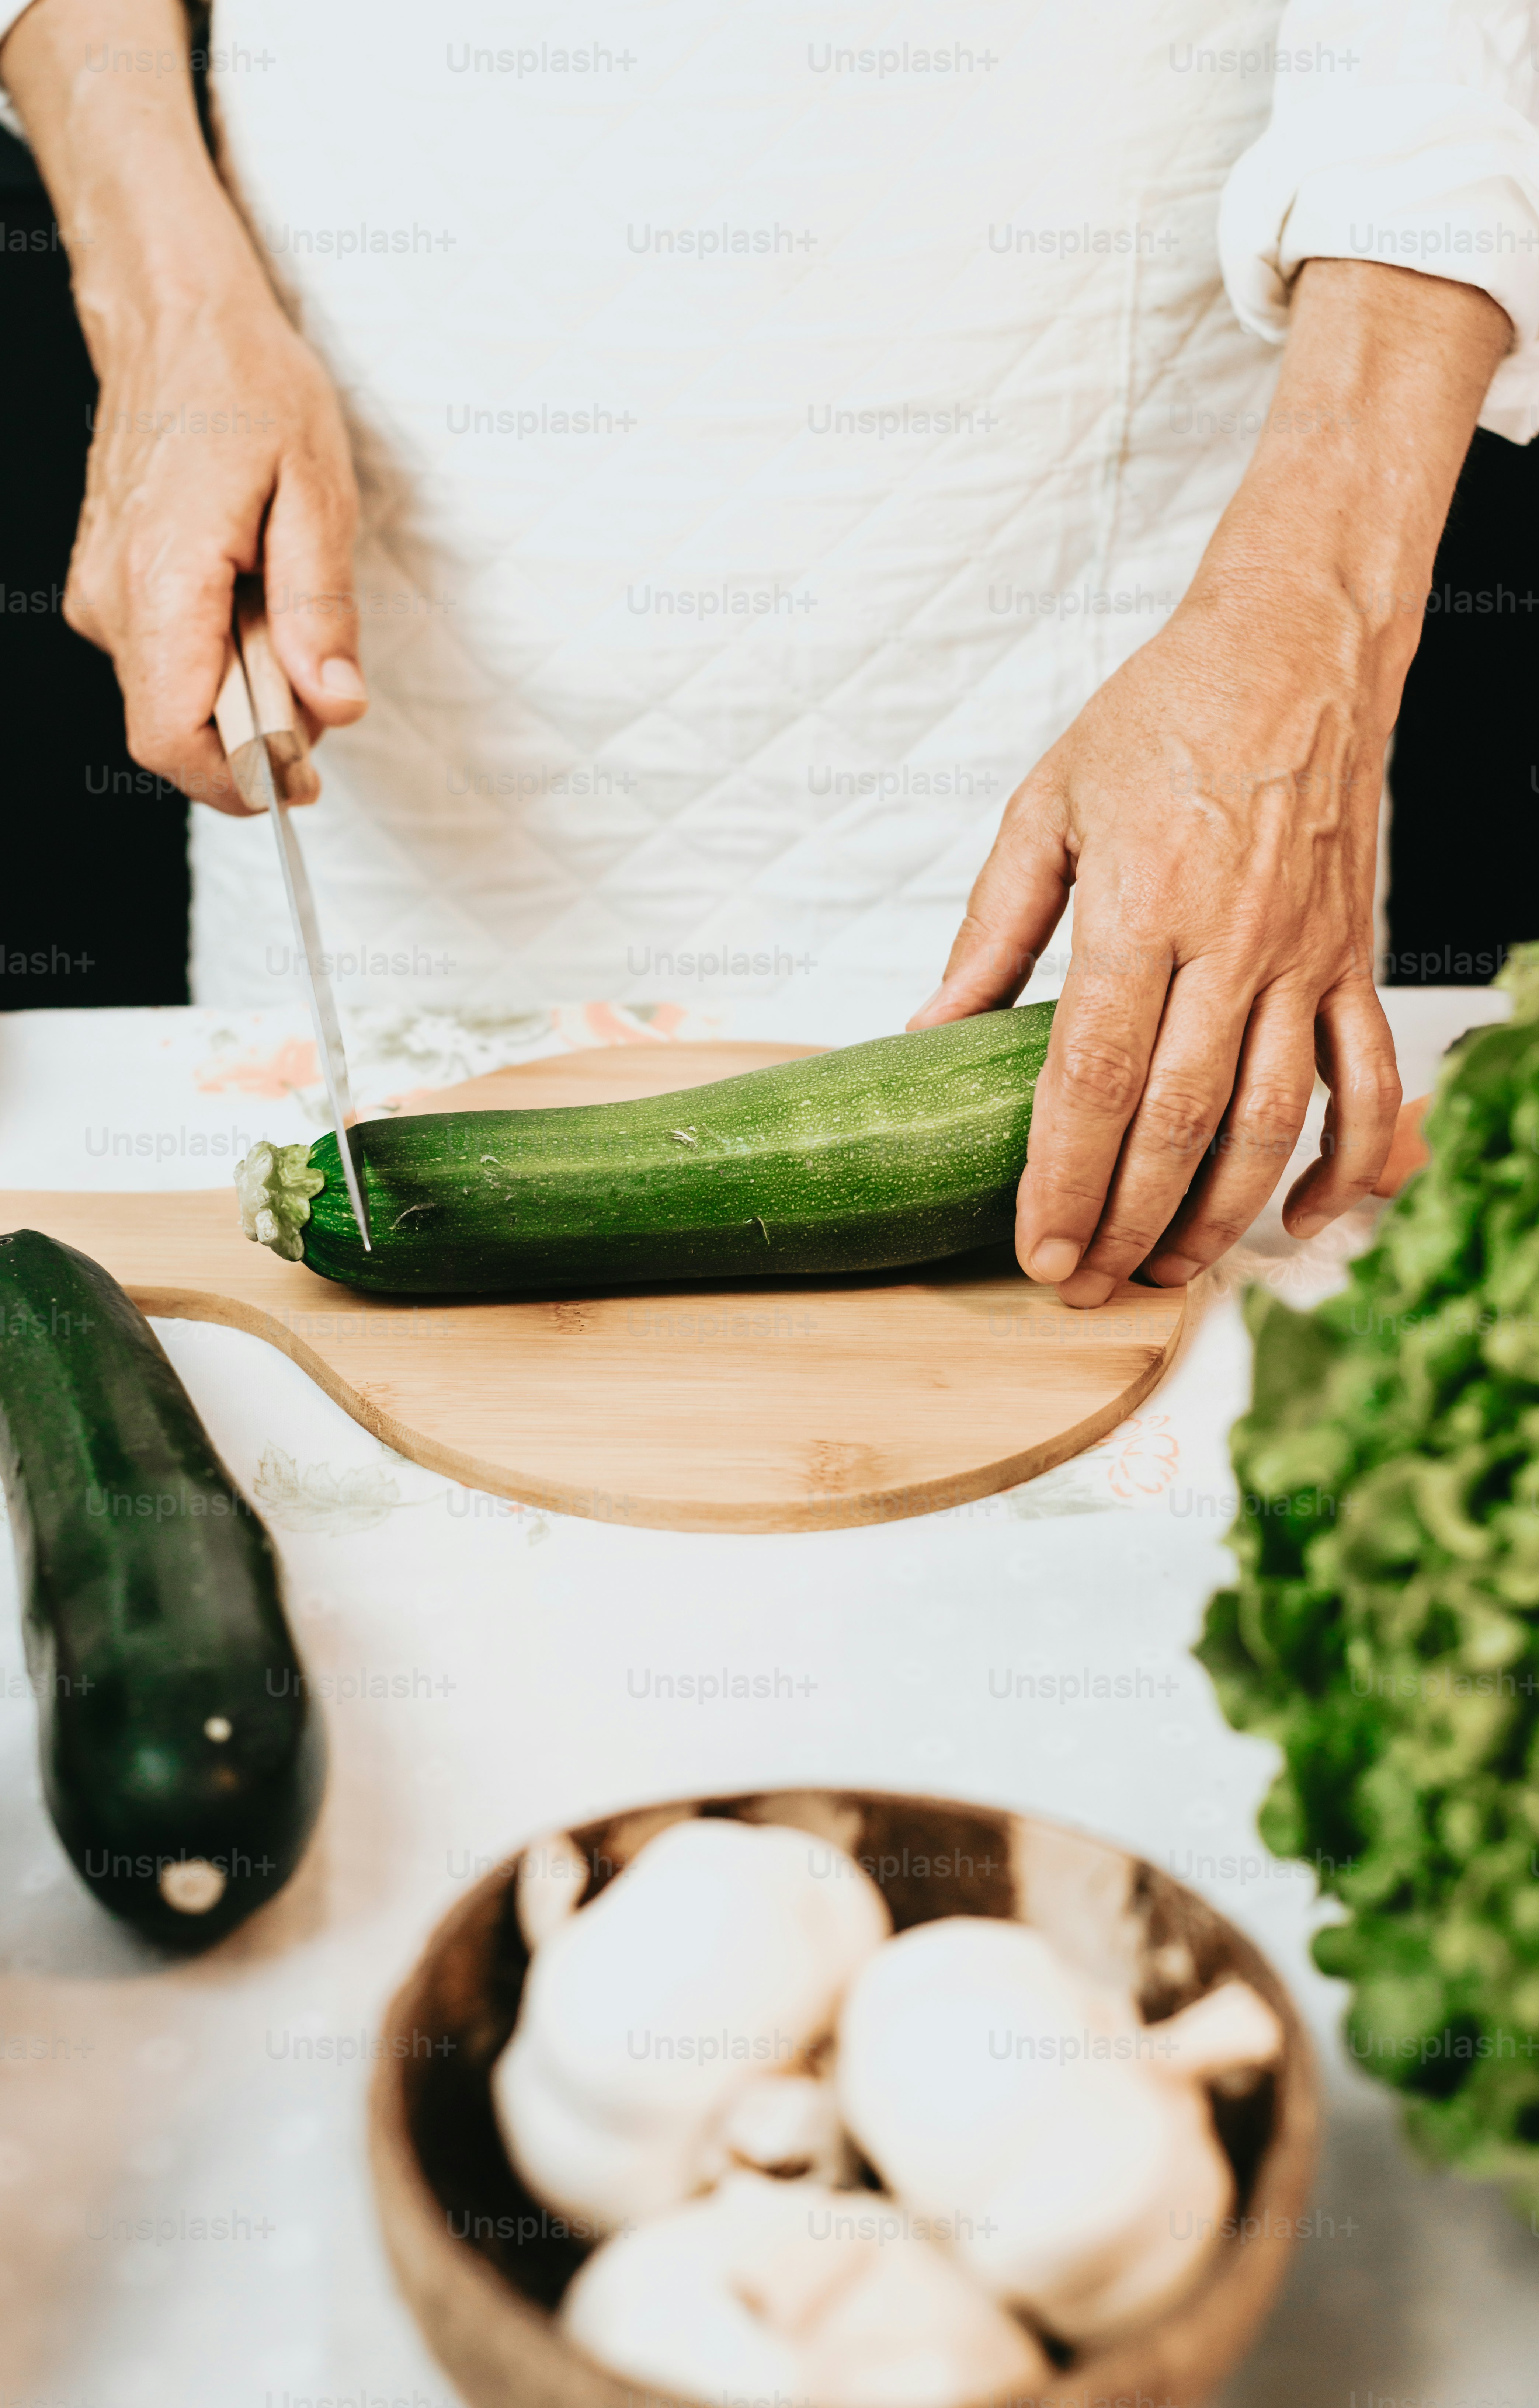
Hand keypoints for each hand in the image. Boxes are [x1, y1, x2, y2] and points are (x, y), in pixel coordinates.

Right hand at [3, 0, 367, 814]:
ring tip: (283, 611)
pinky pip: (167, 659)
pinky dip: (220, 655)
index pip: (174, 738)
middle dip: (255, 733)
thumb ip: (319, 609)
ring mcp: (100, 593)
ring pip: (175, 697)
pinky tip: (251, 596)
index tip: (303, 779)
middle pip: (178, 730)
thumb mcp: (316, 494)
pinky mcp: (107, 587)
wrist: (178, 319)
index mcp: (162, 582)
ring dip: (243, 689)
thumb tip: (333, 705)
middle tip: (316, 676)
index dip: (240, 780)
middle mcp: (112, 599)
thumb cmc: (250, 389)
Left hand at [912, 588, 1399, 1303]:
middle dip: (1125, 1220)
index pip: (1095, 1075)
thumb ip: (990, 929)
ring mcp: (1305, 957)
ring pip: (1273, 1123)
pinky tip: (1298, 1220)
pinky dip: (1344, 1165)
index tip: (1035, 1248)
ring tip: (1160, 1271)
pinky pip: (1366, 1085)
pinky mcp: (1356, 960)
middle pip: (1179, 1121)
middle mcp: (1233, 942)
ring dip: (1218, 1216)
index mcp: (1142, 903)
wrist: (1296, 651)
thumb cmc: (1161, 718)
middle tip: (1080, 1284)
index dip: (1064, 1176)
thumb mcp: (1046, 806)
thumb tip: (926, 1034)